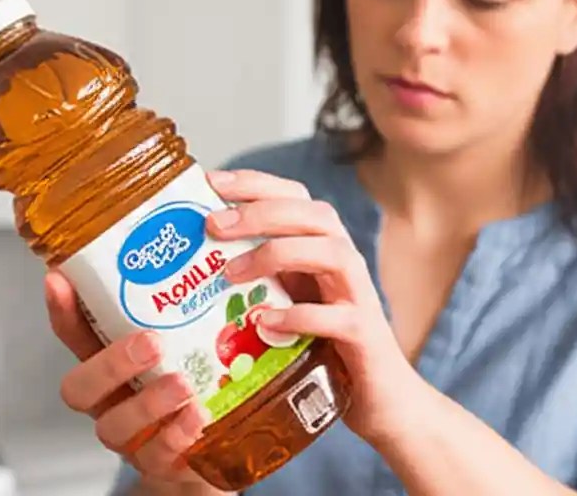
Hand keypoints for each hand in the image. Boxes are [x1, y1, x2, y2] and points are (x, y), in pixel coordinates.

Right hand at [43, 272, 228, 495]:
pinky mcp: (161, 463)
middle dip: (110, 363)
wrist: (223, 445)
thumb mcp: (194, 338)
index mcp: (112, 364)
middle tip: (150, 342)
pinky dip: (176, 434)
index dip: (63, 310)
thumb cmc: (203, 381)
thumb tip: (211, 242)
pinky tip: (198, 416)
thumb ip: (192, 303)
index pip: (75, 334)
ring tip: (182, 383)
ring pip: (114, 425)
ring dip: (148, 402)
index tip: (59, 279)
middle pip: (80, 387)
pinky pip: (157, 455)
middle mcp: (112, 400)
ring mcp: (132, 436)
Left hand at [205, 168, 425, 444]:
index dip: (255, 183)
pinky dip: (299, 317)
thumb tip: (196, 254)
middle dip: (261, 212)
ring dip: (278, 254)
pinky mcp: (364, 335)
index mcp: (323, 246)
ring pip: (332, 253)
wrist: (380, 395)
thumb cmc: (325, 343)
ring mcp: (359, 296)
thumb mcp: (288, 298)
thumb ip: (258, 274)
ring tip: (231, 273)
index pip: (294, 197)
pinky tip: (265, 323)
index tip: (210, 180)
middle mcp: (345, 262)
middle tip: (213, 225)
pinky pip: (337, 318)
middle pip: (313, 215)